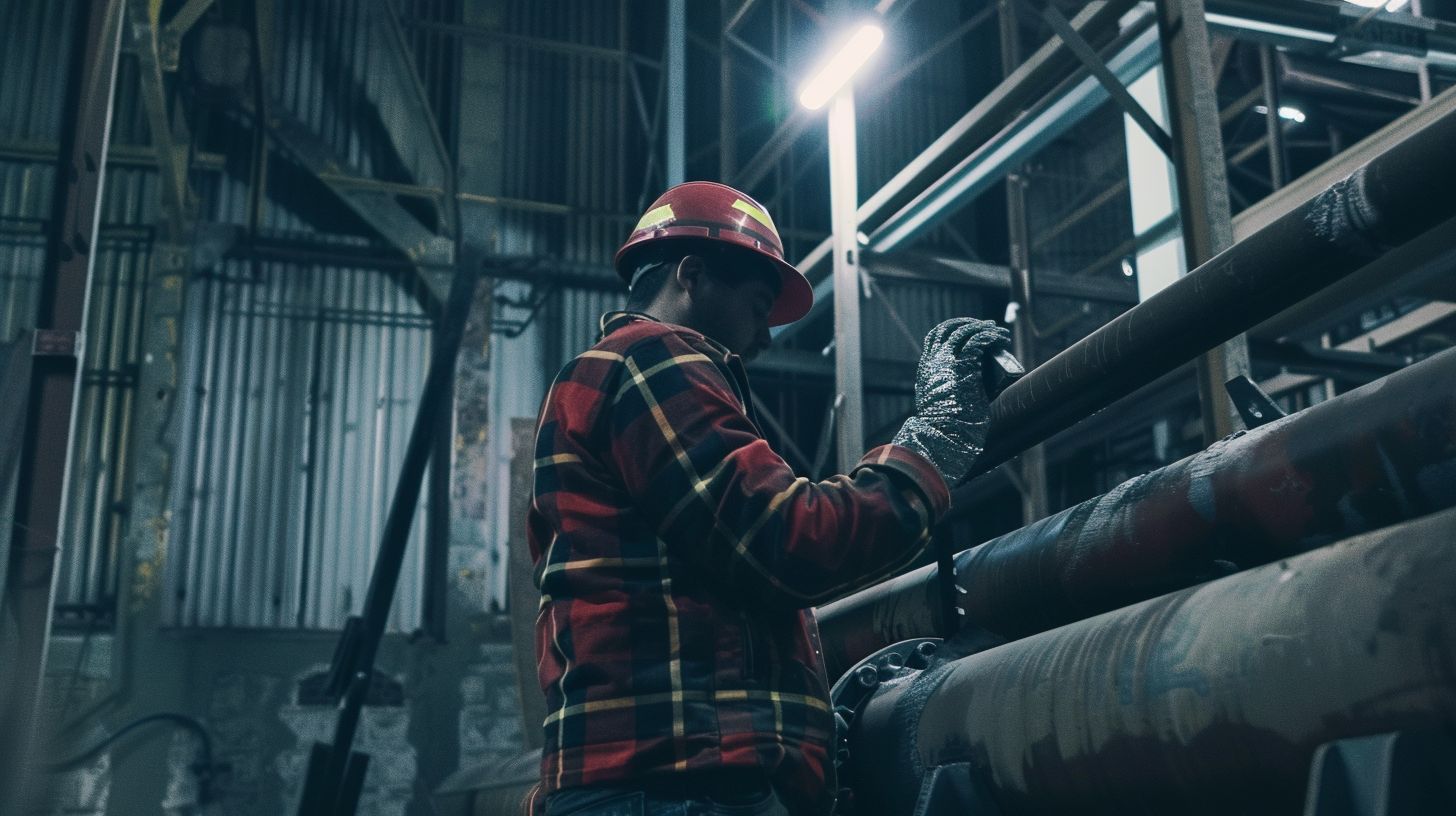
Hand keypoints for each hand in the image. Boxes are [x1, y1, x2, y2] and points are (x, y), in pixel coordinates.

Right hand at [891, 318, 1011, 484]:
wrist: (945, 435)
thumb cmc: (945, 427)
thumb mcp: (941, 403)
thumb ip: (947, 393)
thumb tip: (964, 393)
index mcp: (926, 368)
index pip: (935, 338)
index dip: (951, 329)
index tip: (967, 330)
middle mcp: (934, 361)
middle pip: (948, 329)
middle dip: (968, 323)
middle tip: (985, 326)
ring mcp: (947, 361)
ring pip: (965, 332)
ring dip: (984, 328)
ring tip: (999, 332)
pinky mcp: (963, 365)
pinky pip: (978, 340)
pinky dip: (991, 336)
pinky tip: (1001, 337)